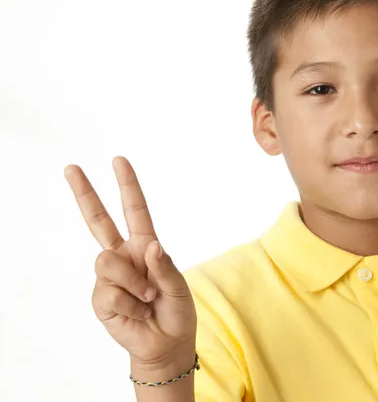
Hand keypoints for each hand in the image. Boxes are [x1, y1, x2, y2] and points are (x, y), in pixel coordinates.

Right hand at [64, 156, 196, 366]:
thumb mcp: (178, 287)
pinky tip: (138, 313)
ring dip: (134, 283)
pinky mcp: (100, 298)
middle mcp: (123, 256)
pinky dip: (130, 304)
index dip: (127, 186)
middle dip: (85, 193)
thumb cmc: (176, 311)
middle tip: (70, 167)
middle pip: (98, 221)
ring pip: (107, 261)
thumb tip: (150, 247)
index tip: (119, 160)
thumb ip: (164, 267)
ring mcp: (109, 277)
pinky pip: (109, 291)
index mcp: (144, 246)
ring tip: (148, 299)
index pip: (135, 211)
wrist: (166, 343)